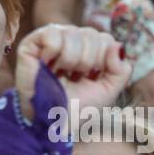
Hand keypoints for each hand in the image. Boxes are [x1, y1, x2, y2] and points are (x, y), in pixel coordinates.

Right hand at [15, 25, 130, 122]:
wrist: (51, 121)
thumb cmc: (77, 108)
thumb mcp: (108, 91)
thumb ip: (121, 70)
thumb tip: (118, 45)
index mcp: (89, 50)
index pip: (105, 39)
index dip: (103, 60)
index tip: (91, 78)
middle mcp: (71, 41)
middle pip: (91, 34)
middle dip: (88, 61)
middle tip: (74, 78)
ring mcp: (52, 39)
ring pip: (73, 33)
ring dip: (71, 60)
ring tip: (60, 74)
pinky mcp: (32, 43)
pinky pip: (53, 34)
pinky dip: (53, 53)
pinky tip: (47, 65)